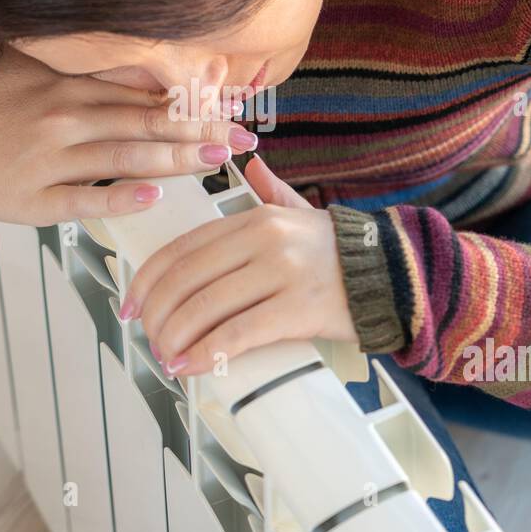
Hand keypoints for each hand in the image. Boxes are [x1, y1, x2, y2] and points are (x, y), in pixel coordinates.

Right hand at [0, 46, 256, 223]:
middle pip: (146, 121)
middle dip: (201, 129)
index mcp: (72, 84)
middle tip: (244, 136)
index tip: (235, 103)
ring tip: (217, 160)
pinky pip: (84, 199)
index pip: (146, 91)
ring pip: (124, 157)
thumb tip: (157, 64)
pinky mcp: (34, 198)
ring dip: (175, 158)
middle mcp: (66, 116)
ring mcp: (51, 159)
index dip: (194, 98)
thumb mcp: (38, 66)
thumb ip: (92, 69)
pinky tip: (152, 198)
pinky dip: (119, 198)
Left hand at [122, 155, 355, 376]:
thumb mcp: (301, 211)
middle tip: (148, 338)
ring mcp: (281, 273)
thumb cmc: (342, 252)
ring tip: (166, 356)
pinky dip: (205, 353)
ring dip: (174, 338)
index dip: (149, 279)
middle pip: (186, 279)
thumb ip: (270, 191)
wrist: (399, 274)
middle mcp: (263, 239)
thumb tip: (250, 166)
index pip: (183, 247)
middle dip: (157, 315)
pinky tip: (189, 366)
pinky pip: (238, 334)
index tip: (131, 304)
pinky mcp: (299, 309)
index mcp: (254, 217)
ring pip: (206, 307)